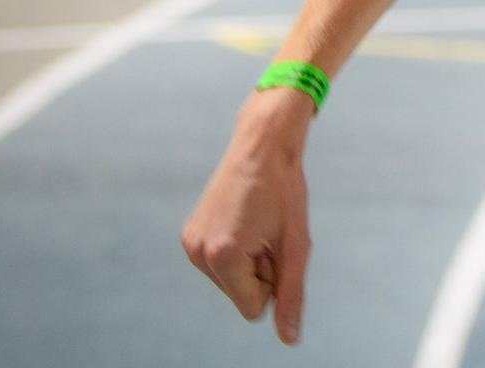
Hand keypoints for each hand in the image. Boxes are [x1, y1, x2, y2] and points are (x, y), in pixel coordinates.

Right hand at [181, 89, 315, 344]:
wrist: (263, 145)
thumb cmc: (286, 191)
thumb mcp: (296, 245)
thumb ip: (292, 294)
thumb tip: (290, 340)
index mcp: (223, 257)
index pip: (254, 308)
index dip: (274, 280)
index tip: (275, 243)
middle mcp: (198, 253)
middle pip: (242, 295)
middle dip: (260, 270)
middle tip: (267, 228)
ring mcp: (189, 243)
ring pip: (231, 281)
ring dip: (249, 260)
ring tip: (256, 222)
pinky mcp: (188, 235)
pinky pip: (220, 265)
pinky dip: (236, 250)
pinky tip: (242, 218)